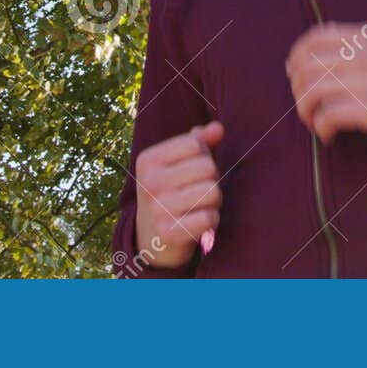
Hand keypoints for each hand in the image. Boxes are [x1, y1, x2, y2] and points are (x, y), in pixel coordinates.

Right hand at [134, 120, 223, 268]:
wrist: (151, 239)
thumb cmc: (170, 192)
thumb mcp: (175, 163)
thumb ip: (197, 141)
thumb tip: (218, 128)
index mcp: (148, 160)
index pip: (195, 143)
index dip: (203, 155)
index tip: (191, 170)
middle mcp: (149, 182)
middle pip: (207, 167)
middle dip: (211, 179)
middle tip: (198, 191)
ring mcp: (157, 208)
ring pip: (212, 192)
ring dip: (213, 201)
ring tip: (199, 206)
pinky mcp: (169, 233)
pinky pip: (209, 217)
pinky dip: (211, 220)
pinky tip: (198, 223)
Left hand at [286, 23, 366, 149]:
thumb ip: (358, 41)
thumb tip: (325, 34)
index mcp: (364, 37)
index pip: (312, 39)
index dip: (297, 59)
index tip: (295, 76)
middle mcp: (361, 54)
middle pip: (306, 67)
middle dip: (298, 90)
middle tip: (306, 107)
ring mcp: (365, 80)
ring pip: (311, 91)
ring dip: (305, 111)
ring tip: (314, 123)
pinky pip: (327, 116)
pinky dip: (321, 128)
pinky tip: (329, 136)